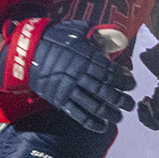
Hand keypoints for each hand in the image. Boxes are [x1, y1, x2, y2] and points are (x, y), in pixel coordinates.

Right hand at [0, 17, 135, 132]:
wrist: (26, 52)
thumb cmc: (51, 39)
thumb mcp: (73, 31)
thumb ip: (90, 33)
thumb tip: (103, 33)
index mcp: (86, 58)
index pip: (110, 72)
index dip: (123, 80)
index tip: (131, 85)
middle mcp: (80, 75)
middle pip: (105, 90)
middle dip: (120, 99)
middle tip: (130, 105)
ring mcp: (70, 89)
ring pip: (94, 104)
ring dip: (109, 113)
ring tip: (119, 117)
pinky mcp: (60, 99)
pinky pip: (78, 113)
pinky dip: (90, 122)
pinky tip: (101, 126)